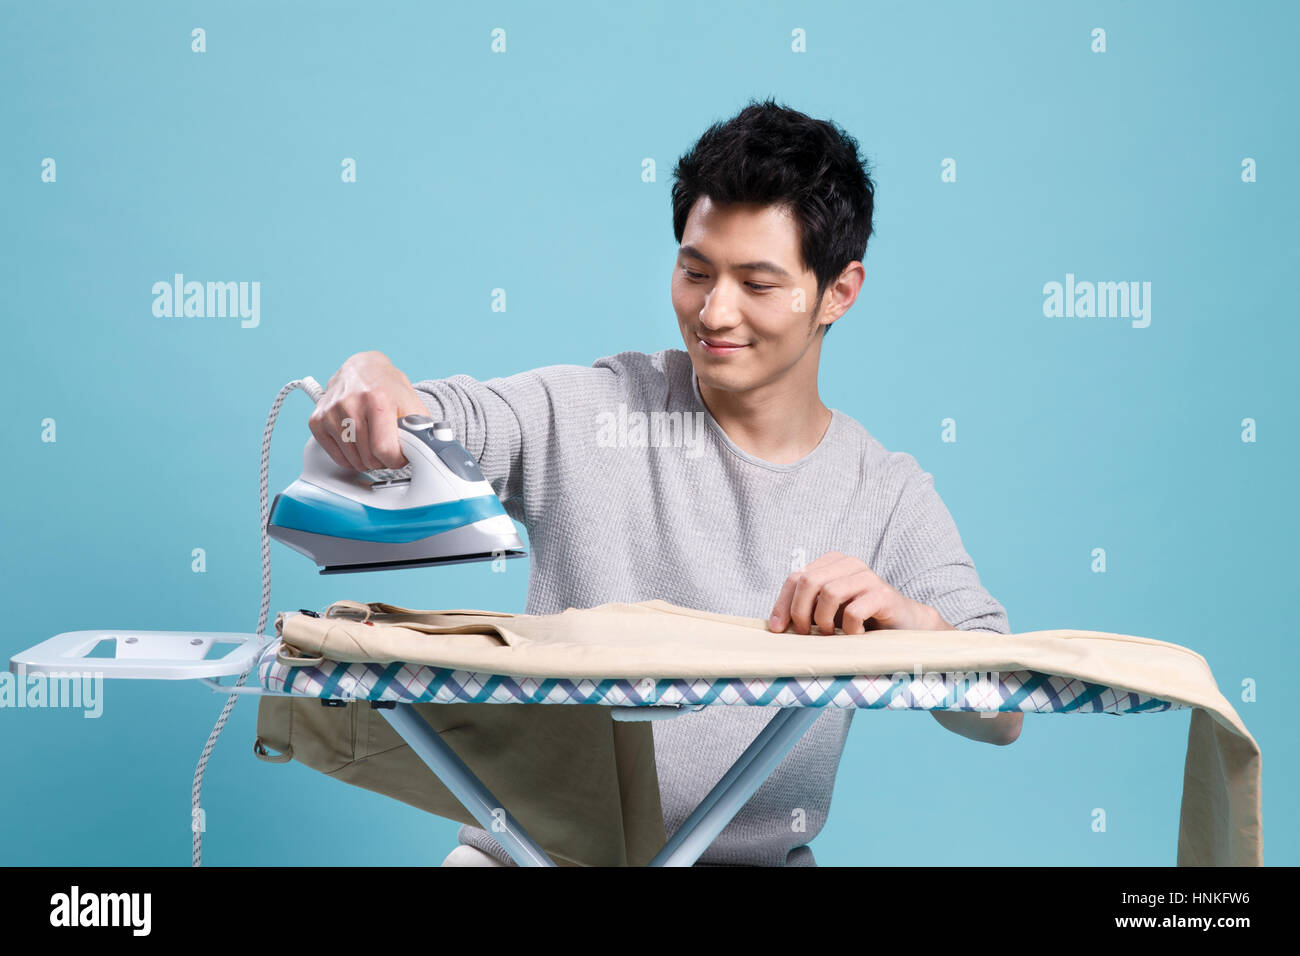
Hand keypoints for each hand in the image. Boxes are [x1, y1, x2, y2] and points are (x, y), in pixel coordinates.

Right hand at [308, 351, 427, 471]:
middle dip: (383, 460)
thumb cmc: (388, 387)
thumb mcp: (411, 403)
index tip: (400, 455)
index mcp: (378, 400)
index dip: (397, 459)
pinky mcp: (317, 421)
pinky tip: (358, 442)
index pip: (385, 450)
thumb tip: (429, 451)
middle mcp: (351, 404)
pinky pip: (337, 457)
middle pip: (369, 458)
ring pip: (353, 461)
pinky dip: (350, 457)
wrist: (362, 369)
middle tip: (388, 447)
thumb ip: (421, 429)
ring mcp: (331, 413)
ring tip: (374, 443)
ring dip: (367, 460)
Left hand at [768, 551, 942, 633]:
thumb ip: (805, 609)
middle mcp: (849, 564)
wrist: (904, 626)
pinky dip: (849, 629)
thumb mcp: (828, 612)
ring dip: (824, 621)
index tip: (778, 628)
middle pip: (808, 581)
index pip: (795, 577)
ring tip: (832, 634)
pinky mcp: (883, 594)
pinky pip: (853, 611)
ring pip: (828, 593)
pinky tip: (856, 635)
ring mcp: (867, 577)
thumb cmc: (861, 620)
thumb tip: (775, 624)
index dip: (783, 604)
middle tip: (807, 633)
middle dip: (800, 612)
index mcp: (832, 563)